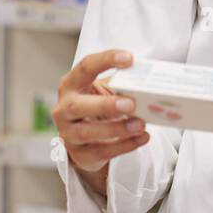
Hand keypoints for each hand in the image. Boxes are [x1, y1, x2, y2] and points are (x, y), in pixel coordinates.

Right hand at [53, 48, 149, 174]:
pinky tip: (141, 138)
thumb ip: (119, 84)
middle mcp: (64, 108)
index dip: (106, 60)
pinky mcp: (80, 154)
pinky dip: (124, 145)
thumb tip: (148, 81)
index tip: (129, 59)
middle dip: (106, 105)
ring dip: (118, 128)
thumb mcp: (103, 90)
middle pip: (78, 106)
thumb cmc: (95, 104)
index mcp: (71, 84)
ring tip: (140, 124)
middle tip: (131, 104)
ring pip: (88, 132)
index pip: (85, 67)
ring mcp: (68, 133)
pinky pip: (101, 151)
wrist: (83, 138)